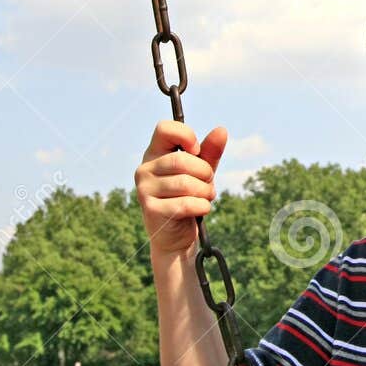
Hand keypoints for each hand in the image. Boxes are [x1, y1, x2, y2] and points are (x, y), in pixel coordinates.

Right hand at [134, 120, 227, 259]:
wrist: (177, 237)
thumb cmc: (189, 197)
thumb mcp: (201, 172)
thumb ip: (210, 152)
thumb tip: (221, 130)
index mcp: (154, 153)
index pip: (164, 128)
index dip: (186, 136)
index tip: (197, 151)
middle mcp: (144, 169)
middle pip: (181, 159)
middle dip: (204, 172)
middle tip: (208, 183)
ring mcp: (144, 190)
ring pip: (186, 183)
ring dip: (205, 192)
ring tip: (205, 197)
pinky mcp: (151, 210)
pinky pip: (186, 203)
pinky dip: (202, 206)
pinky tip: (200, 210)